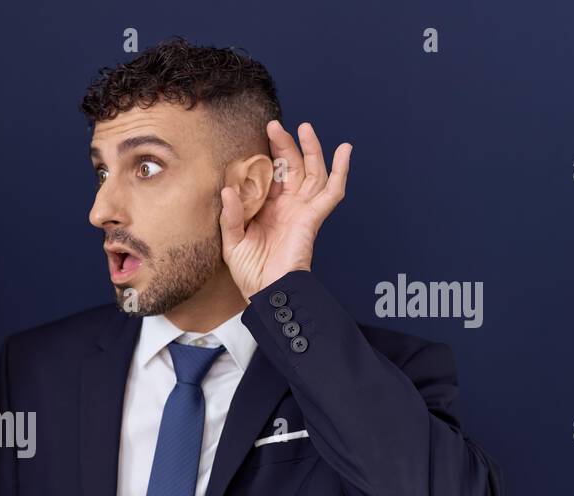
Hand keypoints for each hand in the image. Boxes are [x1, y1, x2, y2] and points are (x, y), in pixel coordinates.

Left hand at [219, 120, 351, 300]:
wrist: (268, 293)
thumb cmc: (250, 273)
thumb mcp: (232, 242)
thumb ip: (230, 216)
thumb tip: (228, 189)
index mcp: (267, 209)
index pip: (269, 176)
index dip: (265, 157)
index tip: (256, 139)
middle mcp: (287, 206)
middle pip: (290, 167)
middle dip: (284, 145)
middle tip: (274, 125)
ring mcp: (302, 210)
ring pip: (311, 172)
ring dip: (310, 149)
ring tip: (304, 127)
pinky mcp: (314, 217)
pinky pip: (332, 192)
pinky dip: (341, 171)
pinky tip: (345, 150)